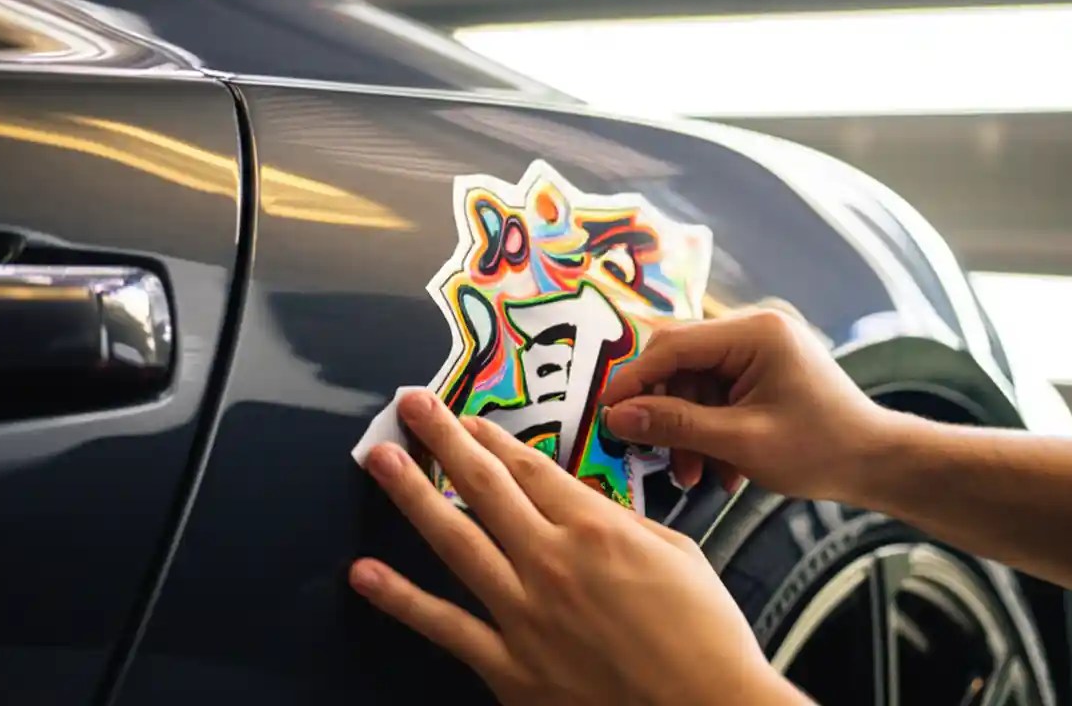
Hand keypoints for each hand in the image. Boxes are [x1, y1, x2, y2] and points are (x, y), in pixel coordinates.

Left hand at [350, 390, 802, 705]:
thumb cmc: (706, 639)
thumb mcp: (676, 555)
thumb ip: (621, 523)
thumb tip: (582, 503)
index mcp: (596, 530)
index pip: (529, 468)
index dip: (492, 438)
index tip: (469, 419)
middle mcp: (552, 562)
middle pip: (484, 485)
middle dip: (444, 438)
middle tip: (412, 405)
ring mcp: (525, 613)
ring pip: (454, 539)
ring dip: (410, 494)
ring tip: (379, 458)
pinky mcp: (510, 666)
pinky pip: (445, 626)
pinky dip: (401, 598)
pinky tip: (365, 574)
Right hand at [601, 309, 896, 502]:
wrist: (878, 464)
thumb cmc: (820, 450)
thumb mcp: (741, 442)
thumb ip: (675, 425)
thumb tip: (615, 417)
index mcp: (753, 332)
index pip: (672, 345)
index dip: (632, 379)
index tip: (603, 413)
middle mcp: (753, 330)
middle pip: (679, 364)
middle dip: (665, 413)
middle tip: (652, 455)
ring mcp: (757, 350)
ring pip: (693, 387)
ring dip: (686, 432)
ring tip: (694, 476)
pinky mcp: (760, 372)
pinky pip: (715, 397)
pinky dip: (709, 433)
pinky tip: (721, 470)